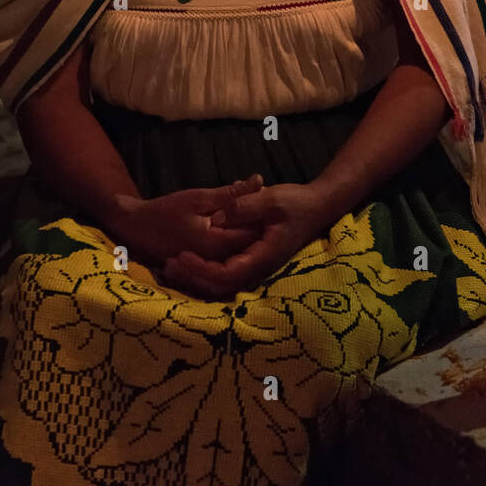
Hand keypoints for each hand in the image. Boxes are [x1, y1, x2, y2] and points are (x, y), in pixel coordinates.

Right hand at [107, 176, 264, 265]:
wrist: (135, 230)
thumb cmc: (164, 212)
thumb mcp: (199, 198)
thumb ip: (231, 194)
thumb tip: (259, 180)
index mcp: (217, 244)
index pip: (254, 233)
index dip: (265, 215)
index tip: (268, 197)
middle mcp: (218, 261)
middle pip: (250, 244)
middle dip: (258, 222)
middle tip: (262, 201)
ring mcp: (212, 267)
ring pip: (241, 249)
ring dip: (247, 230)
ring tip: (249, 210)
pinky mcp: (207, 266)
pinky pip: (229, 254)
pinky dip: (234, 237)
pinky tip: (233, 222)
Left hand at [162, 182, 327, 297]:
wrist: (317, 208)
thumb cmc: (296, 203)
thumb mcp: (272, 199)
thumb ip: (244, 207)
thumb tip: (217, 217)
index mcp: (262, 257)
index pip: (226, 275)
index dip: (201, 270)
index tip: (181, 256)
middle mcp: (257, 268)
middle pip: (219, 286)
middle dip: (192, 277)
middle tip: (168, 263)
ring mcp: (254, 265)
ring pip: (220, 283)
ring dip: (196, 276)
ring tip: (171, 263)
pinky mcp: (251, 259)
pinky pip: (225, 272)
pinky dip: (205, 269)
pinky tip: (188, 258)